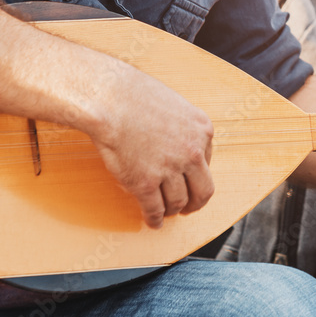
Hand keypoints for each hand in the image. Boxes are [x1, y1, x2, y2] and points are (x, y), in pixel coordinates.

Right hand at [86, 67, 214, 227]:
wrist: (108, 99)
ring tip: (166, 213)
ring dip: (173, 210)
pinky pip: (155, 209)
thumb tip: (175, 145)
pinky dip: (155, 219)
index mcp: (202, 131)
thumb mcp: (172, 105)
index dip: (196, 175)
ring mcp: (170, 170)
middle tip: (189, 207)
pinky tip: (153, 222)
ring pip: (178, 202)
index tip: (190, 181)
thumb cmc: (132, 94)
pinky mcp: (145, 184)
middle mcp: (192, 152)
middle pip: (203, 189)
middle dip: (196, 202)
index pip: (207, 162)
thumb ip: (180, 127)